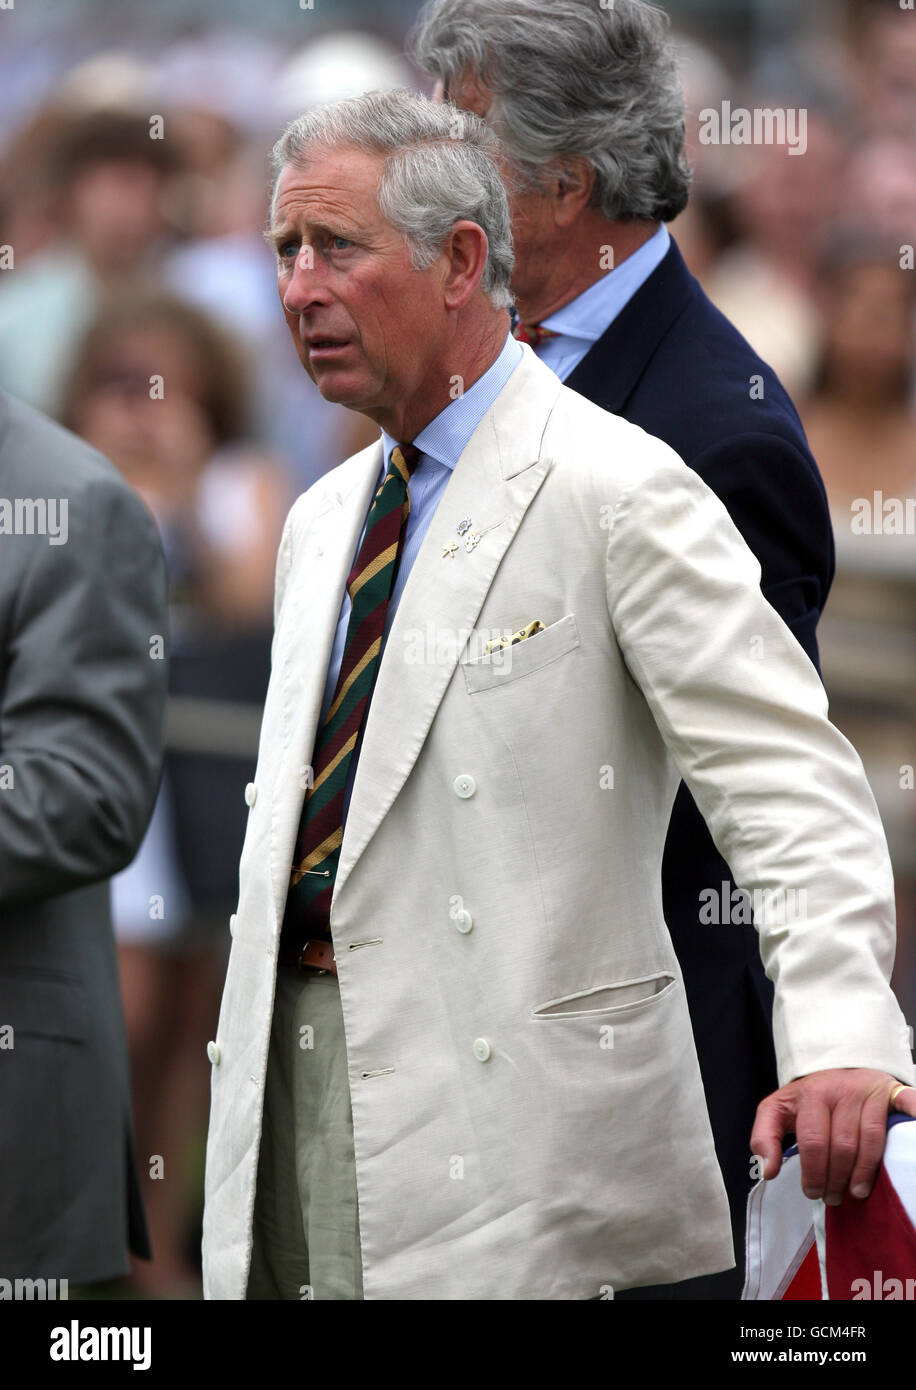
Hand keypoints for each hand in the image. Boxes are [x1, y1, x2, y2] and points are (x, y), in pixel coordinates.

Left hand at [751, 1068, 915, 1203]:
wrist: (834, 1065)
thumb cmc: (807, 1097)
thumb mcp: (777, 1108)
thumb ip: (764, 1136)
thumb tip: (768, 1171)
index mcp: (812, 1094)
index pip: (814, 1142)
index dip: (813, 1173)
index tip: (813, 1193)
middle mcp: (841, 1089)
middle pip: (843, 1145)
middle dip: (837, 1179)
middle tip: (834, 1198)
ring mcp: (869, 1090)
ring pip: (872, 1140)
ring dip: (864, 1173)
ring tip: (857, 1192)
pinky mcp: (891, 1090)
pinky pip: (907, 1103)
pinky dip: (914, 1116)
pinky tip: (913, 1137)